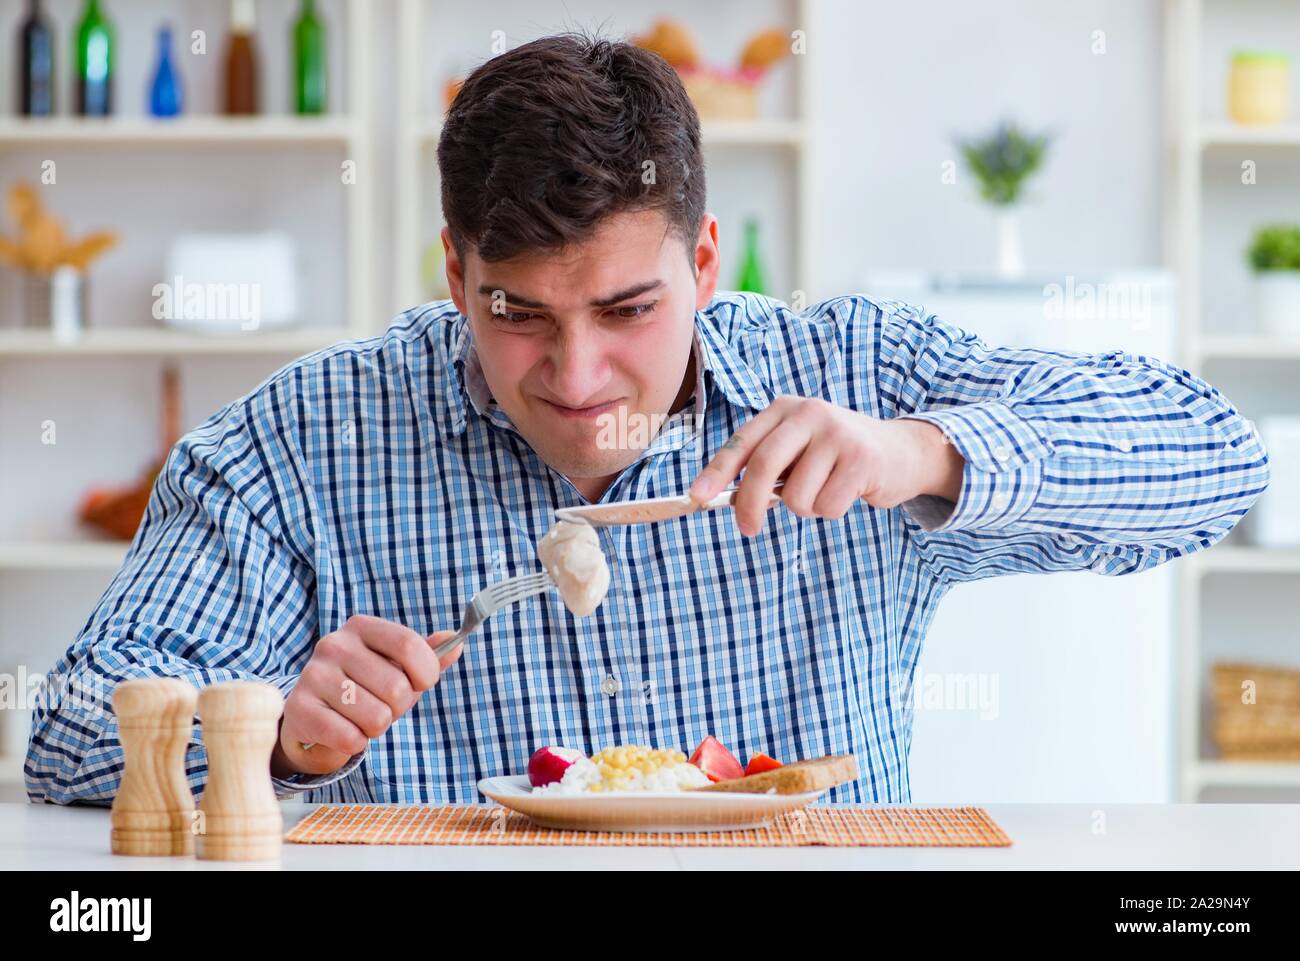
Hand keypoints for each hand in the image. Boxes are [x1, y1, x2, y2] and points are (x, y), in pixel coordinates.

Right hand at [270, 616, 462, 776]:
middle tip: (382, 706)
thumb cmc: (364, 688)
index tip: (423, 684)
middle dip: (399, 708)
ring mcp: (313, 675)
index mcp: (361, 627)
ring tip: (359, 718)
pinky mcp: (299, 709)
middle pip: (397, 687)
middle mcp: (334, 644)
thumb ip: (427, 656)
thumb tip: (456, 642)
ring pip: (376, 717)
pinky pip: (350, 737)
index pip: (409, 645)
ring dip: (376, 728)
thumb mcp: (396, 667)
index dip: (426, 672)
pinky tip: (343, 732)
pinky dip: (355, 743)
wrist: (311, 716)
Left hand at [688, 396, 963, 535]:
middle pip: (763, 466)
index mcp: (785, 409)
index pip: (742, 441)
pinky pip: (826, 506)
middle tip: (747, 529)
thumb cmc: (836, 457)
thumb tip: (721, 498)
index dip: (716, 471)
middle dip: (748, 505)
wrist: (900, 452)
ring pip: (796, 496)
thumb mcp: (799, 449)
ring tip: (824, 491)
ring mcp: (837, 434)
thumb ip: (766, 466)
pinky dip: (831, 511)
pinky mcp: (861, 460)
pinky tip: (847, 493)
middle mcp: (809, 414)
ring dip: (805, 508)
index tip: (697, 497)